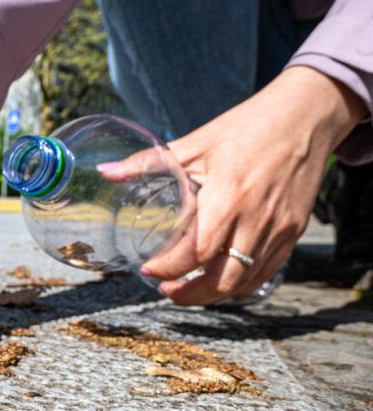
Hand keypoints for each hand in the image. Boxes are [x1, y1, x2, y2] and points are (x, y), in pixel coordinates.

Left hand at [105, 66, 364, 304]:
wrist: (306, 116)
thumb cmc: (247, 126)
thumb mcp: (194, 142)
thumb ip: (147, 162)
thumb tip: (105, 173)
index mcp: (228, 197)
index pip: (195, 252)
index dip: (169, 268)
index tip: (148, 270)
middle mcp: (255, 219)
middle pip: (222, 279)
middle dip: (190, 293)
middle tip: (166, 290)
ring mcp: (278, 228)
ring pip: (244, 281)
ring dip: (213, 294)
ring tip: (187, 290)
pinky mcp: (294, 231)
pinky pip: (266, 271)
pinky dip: (240, 284)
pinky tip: (219, 279)